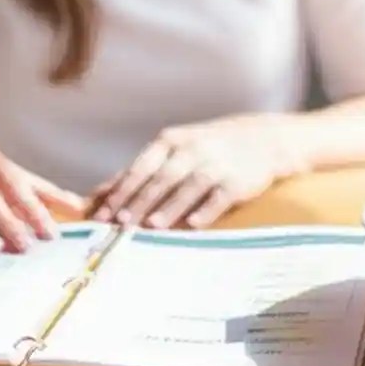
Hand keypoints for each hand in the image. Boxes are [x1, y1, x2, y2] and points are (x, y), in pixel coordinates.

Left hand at [90, 116, 305, 228]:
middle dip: (140, 202)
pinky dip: (206, 211)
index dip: (122, 191)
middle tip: (122, 223)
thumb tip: (100, 193)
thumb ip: (141, 170)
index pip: (140, 168)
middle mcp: (192, 149)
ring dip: (170, 207)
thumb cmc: (210, 147)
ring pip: (189, 187)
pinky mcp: (238, 181)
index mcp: (171, 141)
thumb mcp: (175, 149)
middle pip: (161, 178)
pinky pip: (219, 197)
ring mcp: (216, 164)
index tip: (105, 214)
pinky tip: (193, 225)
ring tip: (152, 227)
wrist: (264, 139)